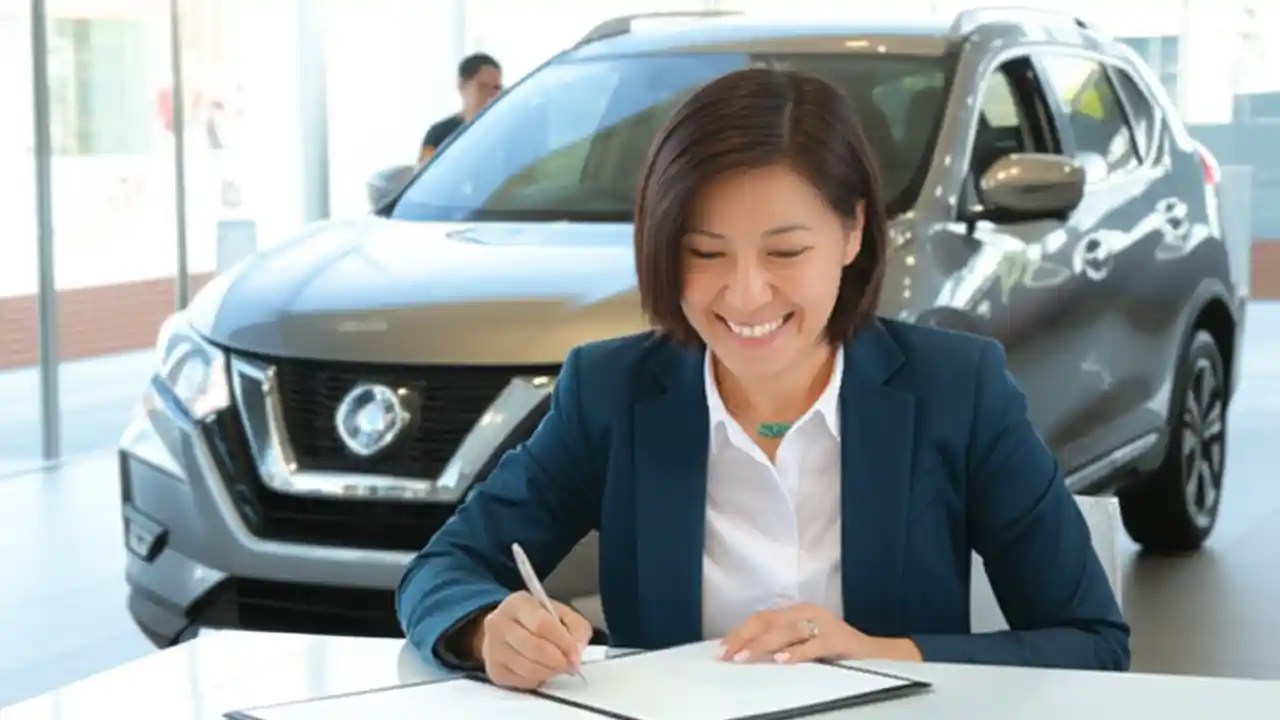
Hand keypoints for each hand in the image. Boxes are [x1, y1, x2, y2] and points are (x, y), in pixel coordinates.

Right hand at [473, 591, 593, 689]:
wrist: (505, 629)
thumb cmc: (536, 620)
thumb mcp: (560, 613)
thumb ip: (576, 627)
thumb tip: (577, 650)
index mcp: (518, 603)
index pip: (541, 624)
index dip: (562, 642)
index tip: (575, 654)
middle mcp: (499, 623)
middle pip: (534, 647)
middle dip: (558, 660)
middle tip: (570, 665)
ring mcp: (492, 647)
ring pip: (528, 668)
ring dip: (550, 672)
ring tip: (557, 667)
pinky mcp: (493, 669)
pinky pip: (522, 681)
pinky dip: (538, 680)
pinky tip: (541, 670)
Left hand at [718, 603, 922, 664]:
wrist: (875, 654)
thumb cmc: (835, 650)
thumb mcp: (804, 643)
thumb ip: (781, 643)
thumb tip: (746, 652)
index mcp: (796, 612)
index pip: (761, 619)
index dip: (740, 632)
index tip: (721, 648)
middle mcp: (807, 613)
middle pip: (768, 621)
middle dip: (743, 638)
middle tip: (726, 654)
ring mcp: (823, 624)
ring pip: (786, 631)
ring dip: (762, 645)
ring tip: (744, 658)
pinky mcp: (837, 639)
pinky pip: (813, 645)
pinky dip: (796, 653)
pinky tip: (781, 661)